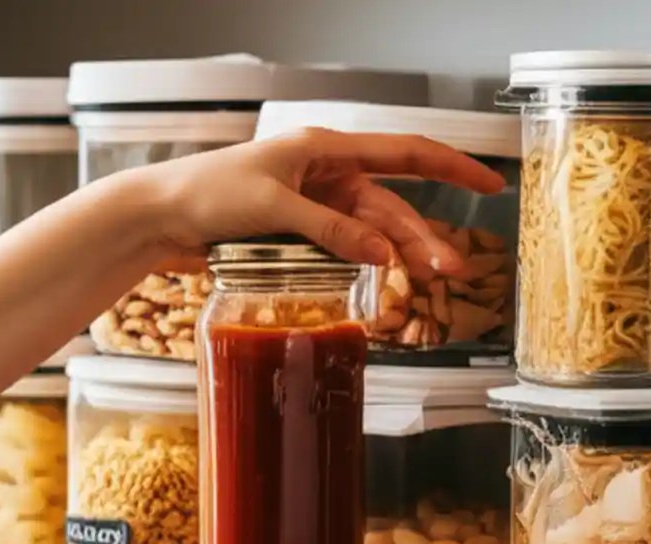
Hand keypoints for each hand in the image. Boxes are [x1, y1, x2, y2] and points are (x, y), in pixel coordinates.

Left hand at [142, 128, 505, 279]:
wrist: (160, 217)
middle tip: (451, 270)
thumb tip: (380, 251)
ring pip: (370, 232)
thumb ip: (329, 228)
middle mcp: (326, 175)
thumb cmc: (205, 194)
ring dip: (397, 256)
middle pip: (391, 205)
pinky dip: (363, 266)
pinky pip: (344, 249)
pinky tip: (381, 285)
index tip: (490, 182)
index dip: (452, 167)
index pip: (404, 154)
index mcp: (324, 150)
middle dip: (424, 236)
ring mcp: (314, 206)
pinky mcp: (299, 233)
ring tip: (425, 283)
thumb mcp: (272, 208)